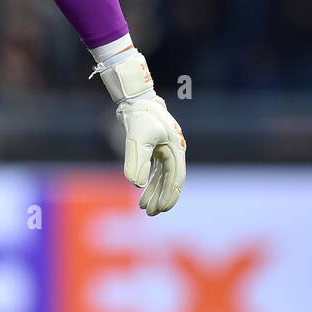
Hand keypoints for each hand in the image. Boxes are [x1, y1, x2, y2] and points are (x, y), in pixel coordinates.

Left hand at [117, 94, 185, 214]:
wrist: (135, 98)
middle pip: (170, 180)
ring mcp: (165, 150)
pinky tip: (141, 191)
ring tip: (143, 208)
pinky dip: (149, 180)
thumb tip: (136, 185)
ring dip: (154, 191)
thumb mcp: (137, 139)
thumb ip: (136, 162)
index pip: (176, 178)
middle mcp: (173, 151)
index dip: (169, 195)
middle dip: (161, 197)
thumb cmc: (139, 116)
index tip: (161, 209)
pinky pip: (155, 169)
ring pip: (162, 176)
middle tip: (151, 213)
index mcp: (176, 149)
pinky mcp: (155, 148)